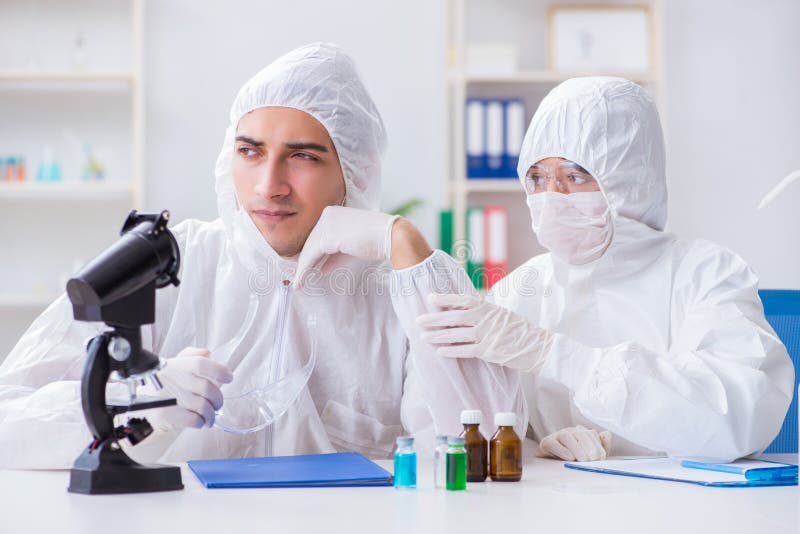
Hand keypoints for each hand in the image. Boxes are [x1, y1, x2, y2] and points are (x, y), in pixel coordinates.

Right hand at [146, 347, 232, 431]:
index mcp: (178, 365)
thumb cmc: (164, 383)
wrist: (140, 404)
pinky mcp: (166, 414)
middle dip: (218, 399)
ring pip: (203, 407)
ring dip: (211, 415)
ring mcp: (170, 397)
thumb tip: (208, 353)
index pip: (201, 364)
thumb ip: (192, 355)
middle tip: (217, 404)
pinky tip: (199, 421)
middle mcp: (174, 379)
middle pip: (208, 389)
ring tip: (210, 416)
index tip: (229, 377)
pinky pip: (193, 420)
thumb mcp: (174, 364)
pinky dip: (200, 422)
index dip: (218, 370)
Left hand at [294, 206, 397, 286]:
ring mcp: (326, 224)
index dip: (312, 253)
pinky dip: (305, 268)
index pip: (318, 235)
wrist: (391, 236)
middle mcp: (327, 214)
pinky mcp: (328, 236)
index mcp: (334, 213)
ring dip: (303, 268)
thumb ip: (335, 256)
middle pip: (312, 241)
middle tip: (300, 278)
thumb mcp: (351, 247)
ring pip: (309, 249)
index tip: (306, 267)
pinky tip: (302, 279)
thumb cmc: (377, 240)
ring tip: (299, 283)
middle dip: (306, 261)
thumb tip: (322, 268)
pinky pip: (311, 254)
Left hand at [416, 293, 551, 370]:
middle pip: (454, 317)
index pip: (462, 300)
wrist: (540, 346)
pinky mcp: (489, 351)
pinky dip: (451, 351)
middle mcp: (486, 319)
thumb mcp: (502, 314)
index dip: (445, 298)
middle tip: (418, 320)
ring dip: (438, 335)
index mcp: (489, 307)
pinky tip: (440, 352)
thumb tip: (462, 308)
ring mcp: (487, 335)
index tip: (430, 298)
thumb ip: (483, 311)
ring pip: (456, 334)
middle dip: (434, 318)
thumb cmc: (520, 330)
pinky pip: (465, 350)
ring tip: (424, 337)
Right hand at [537, 426, 611, 461]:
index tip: (601, 457)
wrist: (550, 470)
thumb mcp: (590, 457)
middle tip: (593, 459)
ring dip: (576, 448)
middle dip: (589, 446)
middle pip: (580, 434)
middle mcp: (569, 433)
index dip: (598, 445)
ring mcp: (556, 436)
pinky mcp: (545, 443)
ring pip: (566, 436)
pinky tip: (569, 458)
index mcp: (581, 434)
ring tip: (583, 460)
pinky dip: (561, 450)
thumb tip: (606, 434)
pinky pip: (552, 443)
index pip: (591, 434)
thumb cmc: (573, 463)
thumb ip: (601, 447)